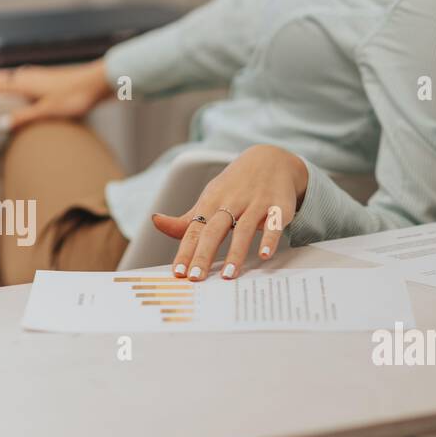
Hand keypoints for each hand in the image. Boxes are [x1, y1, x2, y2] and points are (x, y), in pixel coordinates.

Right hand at [0, 60, 110, 130]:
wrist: (99, 82)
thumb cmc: (75, 95)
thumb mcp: (47, 111)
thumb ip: (24, 118)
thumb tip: (0, 124)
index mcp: (24, 82)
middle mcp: (29, 76)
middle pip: (2, 79)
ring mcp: (41, 76)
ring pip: (14, 79)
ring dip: (1, 82)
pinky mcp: (51, 80)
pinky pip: (26, 81)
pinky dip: (16, 84)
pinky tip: (23, 87)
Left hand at [151, 144, 308, 280]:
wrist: (270, 159)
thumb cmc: (236, 186)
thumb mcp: (209, 198)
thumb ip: (186, 219)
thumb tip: (157, 223)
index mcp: (211, 202)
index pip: (194, 230)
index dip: (185, 252)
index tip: (178, 273)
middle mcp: (232, 202)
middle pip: (214, 230)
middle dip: (203, 254)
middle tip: (196, 278)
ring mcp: (256, 204)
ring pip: (243, 229)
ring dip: (236, 252)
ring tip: (228, 275)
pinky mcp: (279, 207)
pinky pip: (274, 223)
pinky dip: (269, 238)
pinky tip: (264, 254)